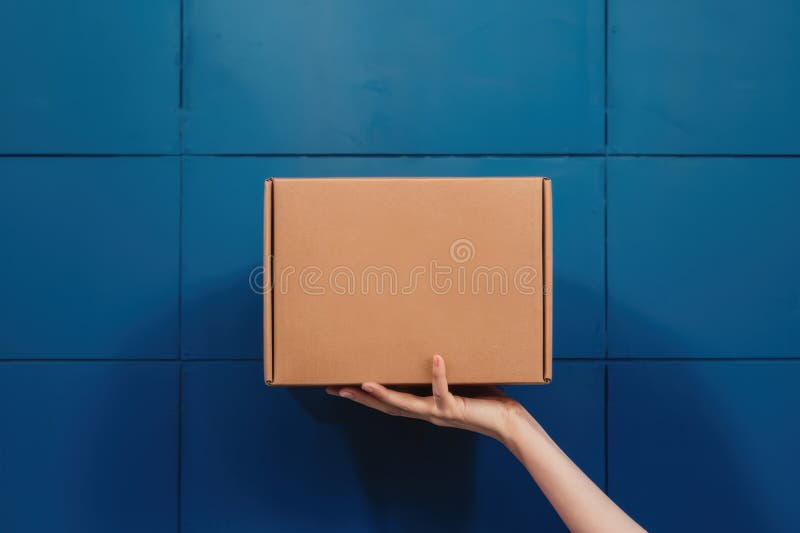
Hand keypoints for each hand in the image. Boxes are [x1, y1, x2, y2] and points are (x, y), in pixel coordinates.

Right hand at [326, 354, 524, 440]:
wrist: (507, 423)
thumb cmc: (484, 400)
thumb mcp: (457, 381)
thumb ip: (442, 370)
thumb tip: (430, 343)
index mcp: (423, 406)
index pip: (388, 402)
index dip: (364, 397)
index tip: (341, 387)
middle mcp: (426, 412)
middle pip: (386, 406)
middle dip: (359, 398)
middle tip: (335, 389)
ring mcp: (438, 412)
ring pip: (404, 405)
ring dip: (384, 395)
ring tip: (365, 383)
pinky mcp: (455, 408)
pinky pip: (444, 390)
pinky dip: (439, 375)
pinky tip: (436, 358)